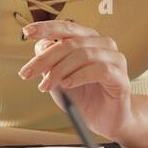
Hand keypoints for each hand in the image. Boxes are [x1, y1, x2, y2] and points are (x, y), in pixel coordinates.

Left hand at [20, 20, 132, 139]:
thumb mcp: (57, 78)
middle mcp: (103, 45)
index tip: (26, 32)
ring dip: (59, 70)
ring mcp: (115, 59)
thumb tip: (40, 46)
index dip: (46, 28)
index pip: (66, 28)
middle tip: (26, 74)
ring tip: (45, 86)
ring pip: (84, 55)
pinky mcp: (121, 77)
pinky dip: (80, 76)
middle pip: (71, 43)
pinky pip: (101, 70)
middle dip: (45, 58)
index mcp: (88, 39)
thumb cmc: (81, 96)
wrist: (103, 120)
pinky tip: (67, 84)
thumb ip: (49, 62)